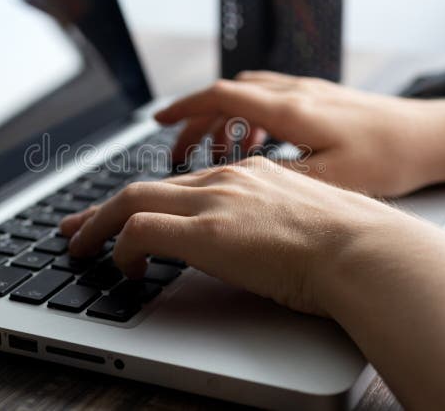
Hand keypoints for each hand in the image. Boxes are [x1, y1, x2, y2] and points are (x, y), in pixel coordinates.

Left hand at [59, 156, 416, 315]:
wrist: (368, 250)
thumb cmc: (349, 247)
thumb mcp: (302, 225)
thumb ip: (270, 226)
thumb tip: (257, 248)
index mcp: (248, 176)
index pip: (178, 184)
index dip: (143, 200)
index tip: (122, 214)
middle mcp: (226, 180)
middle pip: (145, 187)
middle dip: (103, 209)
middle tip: (76, 227)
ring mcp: (216, 201)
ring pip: (133, 201)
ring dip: (99, 226)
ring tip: (79, 248)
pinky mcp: (209, 230)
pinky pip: (142, 231)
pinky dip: (122, 248)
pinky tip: (122, 269)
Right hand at [155, 71, 444, 196]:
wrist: (433, 136)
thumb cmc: (388, 157)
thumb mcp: (329, 179)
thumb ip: (278, 181)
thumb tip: (235, 189)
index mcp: (290, 109)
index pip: (221, 97)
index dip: (184, 109)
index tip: (157, 122)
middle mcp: (295, 92)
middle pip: (228, 95)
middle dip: (195, 119)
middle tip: (176, 149)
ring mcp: (310, 92)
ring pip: (249, 95)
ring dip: (223, 119)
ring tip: (212, 150)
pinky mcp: (323, 99)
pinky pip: (271, 99)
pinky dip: (250, 117)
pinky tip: (256, 143)